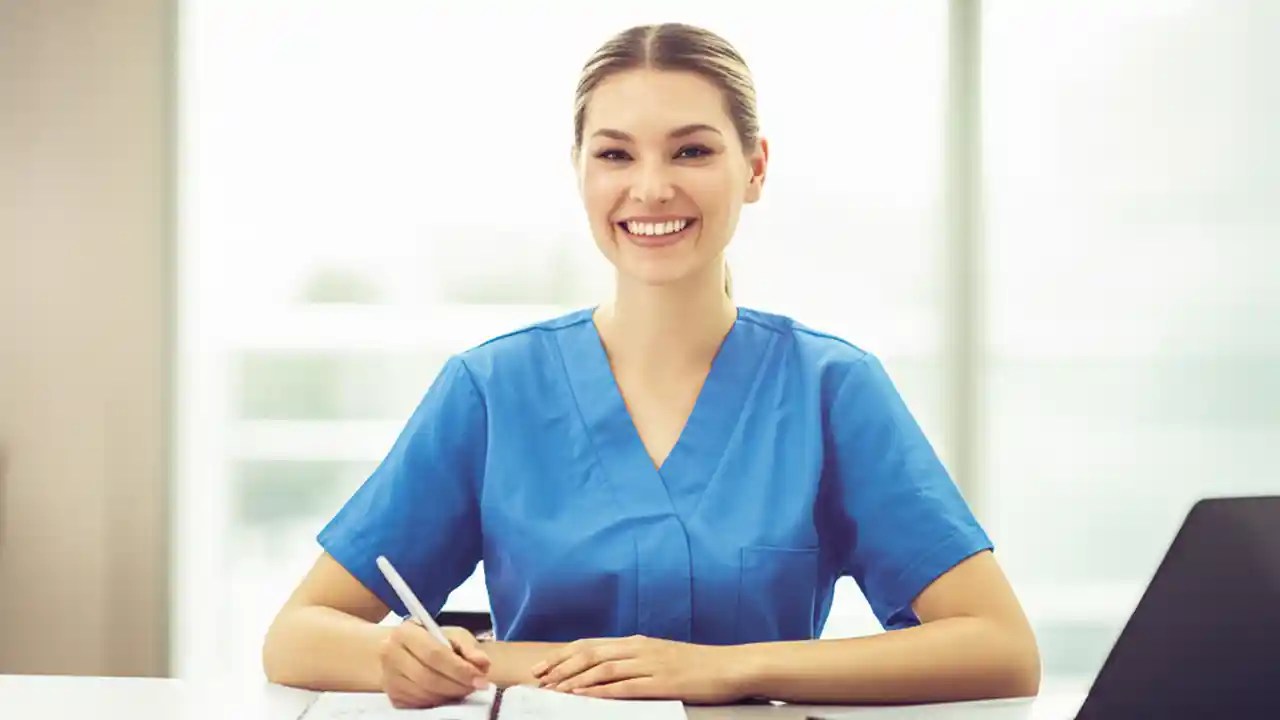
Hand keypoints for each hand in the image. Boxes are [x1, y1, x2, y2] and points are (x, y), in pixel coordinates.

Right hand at [378, 622, 490, 707]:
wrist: (400, 650)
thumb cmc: (430, 640)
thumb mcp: (452, 635)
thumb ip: (469, 648)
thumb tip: (483, 663)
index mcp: (405, 633)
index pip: (434, 654)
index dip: (459, 669)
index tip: (480, 678)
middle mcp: (391, 655)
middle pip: (428, 677)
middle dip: (457, 685)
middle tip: (476, 687)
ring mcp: (389, 678)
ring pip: (424, 694)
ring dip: (449, 695)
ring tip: (465, 688)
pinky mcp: (393, 697)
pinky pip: (419, 705)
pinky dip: (438, 702)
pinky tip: (449, 694)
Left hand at [529, 635, 744, 703]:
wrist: (731, 667)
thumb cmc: (698, 666)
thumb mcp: (661, 658)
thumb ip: (636, 662)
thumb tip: (608, 672)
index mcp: (637, 643)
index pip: (590, 645)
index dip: (563, 655)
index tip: (542, 666)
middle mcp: (639, 649)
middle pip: (590, 653)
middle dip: (560, 665)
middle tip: (537, 678)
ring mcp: (650, 664)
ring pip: (603, 668)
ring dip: (575, 679)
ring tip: (554, 690)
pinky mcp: (662, 682)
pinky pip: (626, 686)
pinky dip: (601, 691)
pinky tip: (586, 697)